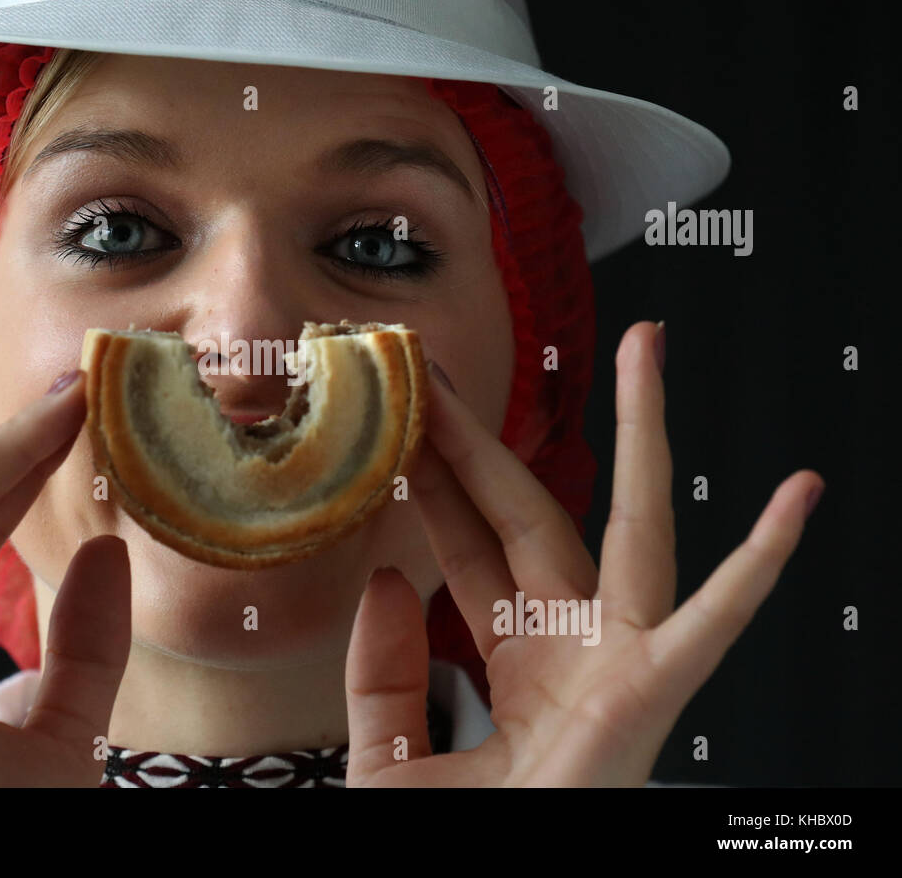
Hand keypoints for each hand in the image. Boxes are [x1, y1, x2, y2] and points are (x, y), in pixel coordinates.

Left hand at [344, 321, 822, 786]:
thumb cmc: (460, 840)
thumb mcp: (389, 765)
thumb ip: (381, 678)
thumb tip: (386, 580)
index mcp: (515, 659)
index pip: (468, 547)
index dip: (434, 483)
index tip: (399, 420)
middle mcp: (574, 645)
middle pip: (530, 512)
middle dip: (483, 438)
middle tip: (436, 365)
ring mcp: (622, 661)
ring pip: (635, 524)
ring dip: (644, 435)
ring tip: (646, 347)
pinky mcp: (659, 693)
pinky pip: (716, 622)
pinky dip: (759, 562)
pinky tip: (796, 495)